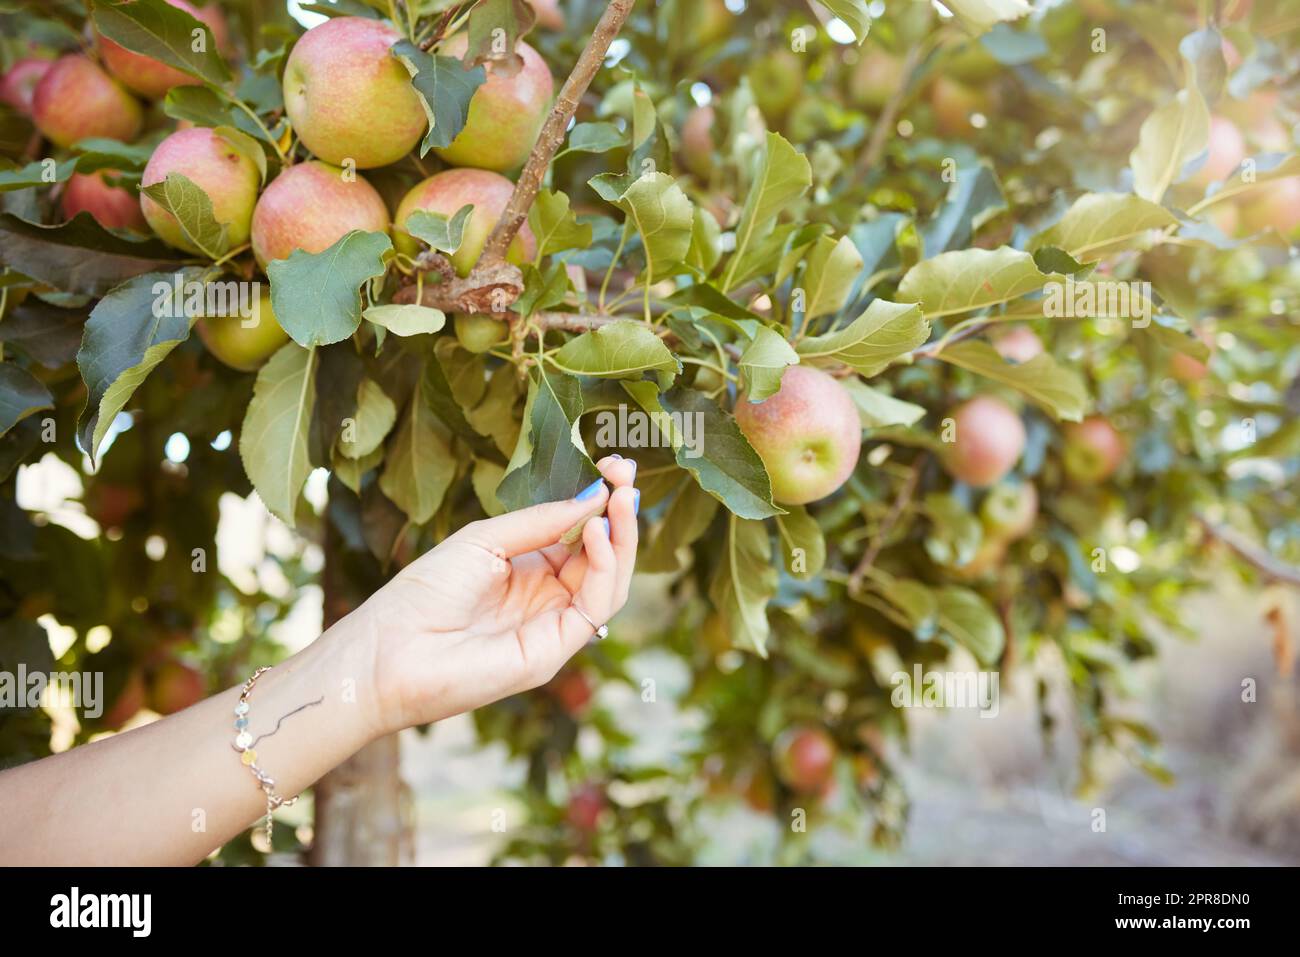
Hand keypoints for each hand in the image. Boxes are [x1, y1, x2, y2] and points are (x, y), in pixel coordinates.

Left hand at [355, 456, 638, 734]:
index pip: (580, 533)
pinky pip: (598, 606)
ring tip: (618, 496)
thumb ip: (541, 521)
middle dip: (618, 515)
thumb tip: (593, 495)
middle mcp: (547, 597)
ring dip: (622, 537)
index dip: (599, 501)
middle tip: (625, 477)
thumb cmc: (424, 593)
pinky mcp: (555, 649)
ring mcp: (554, 625)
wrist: (388, 652)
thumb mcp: (485, 539)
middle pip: (603, 556)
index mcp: (529, 569)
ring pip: (611, 581)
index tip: (613, 466)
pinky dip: (606, 567)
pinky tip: (594, 532)